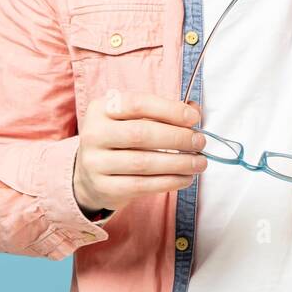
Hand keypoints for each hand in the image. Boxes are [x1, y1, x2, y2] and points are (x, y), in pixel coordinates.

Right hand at [73, 90, 206, 214]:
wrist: (91, 172)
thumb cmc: (121, 139)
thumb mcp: (134, 119)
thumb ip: (163, 112)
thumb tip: (194, 111)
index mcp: (102, 109)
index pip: (138, 104)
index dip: (169, 109)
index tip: (194, 118)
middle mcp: (94, 133)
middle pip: (140, 134)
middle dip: (177, 138)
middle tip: (200, 142)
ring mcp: (95, 162)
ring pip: (143, 163)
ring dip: (178, 163)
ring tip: (199, 162)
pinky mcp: (104, 187)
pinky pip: (142, 185)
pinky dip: (169, 182)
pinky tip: (185, 178)